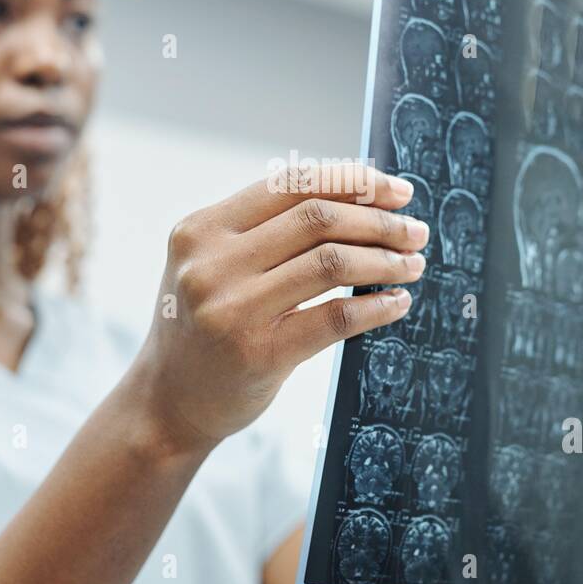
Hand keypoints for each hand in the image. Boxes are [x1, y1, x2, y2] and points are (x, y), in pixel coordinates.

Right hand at [131, 164, 428, 452]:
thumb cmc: (204, 325)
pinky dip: (376, 306)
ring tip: (412, 265)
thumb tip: (361, 197)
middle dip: (380, 221)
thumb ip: (265, 230)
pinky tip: (397, 302)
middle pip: (318, 218)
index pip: (291, 184)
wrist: (167, 402)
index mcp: (202, 229)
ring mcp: (232, 309)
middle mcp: (211, 263)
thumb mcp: (212, 264)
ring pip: (332, 262)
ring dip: (385, 260)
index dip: (354, 181)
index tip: (397, 191)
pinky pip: (336, 318)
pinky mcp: (259, 354)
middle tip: (415, 232)